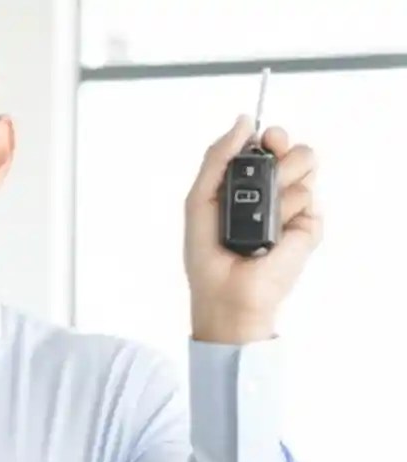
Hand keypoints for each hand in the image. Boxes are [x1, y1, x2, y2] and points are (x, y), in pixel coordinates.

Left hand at [184, 115, 321, 343]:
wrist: (225, 292)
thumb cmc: (207, 252)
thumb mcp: (200, 199)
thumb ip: (217, 158)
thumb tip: (243, 122)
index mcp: (246, 185)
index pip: (268, 146)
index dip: (270, 137)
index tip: (267, 138)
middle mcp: (273, 192)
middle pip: (294, 149)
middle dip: (282, 150)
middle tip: (269, 168)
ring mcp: (293, 209)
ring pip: (305, 166)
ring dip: (281, 181)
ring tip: (262, 212)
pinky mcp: (309, 227)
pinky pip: (307, 198)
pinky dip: (288, 209)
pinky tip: (274, 231)